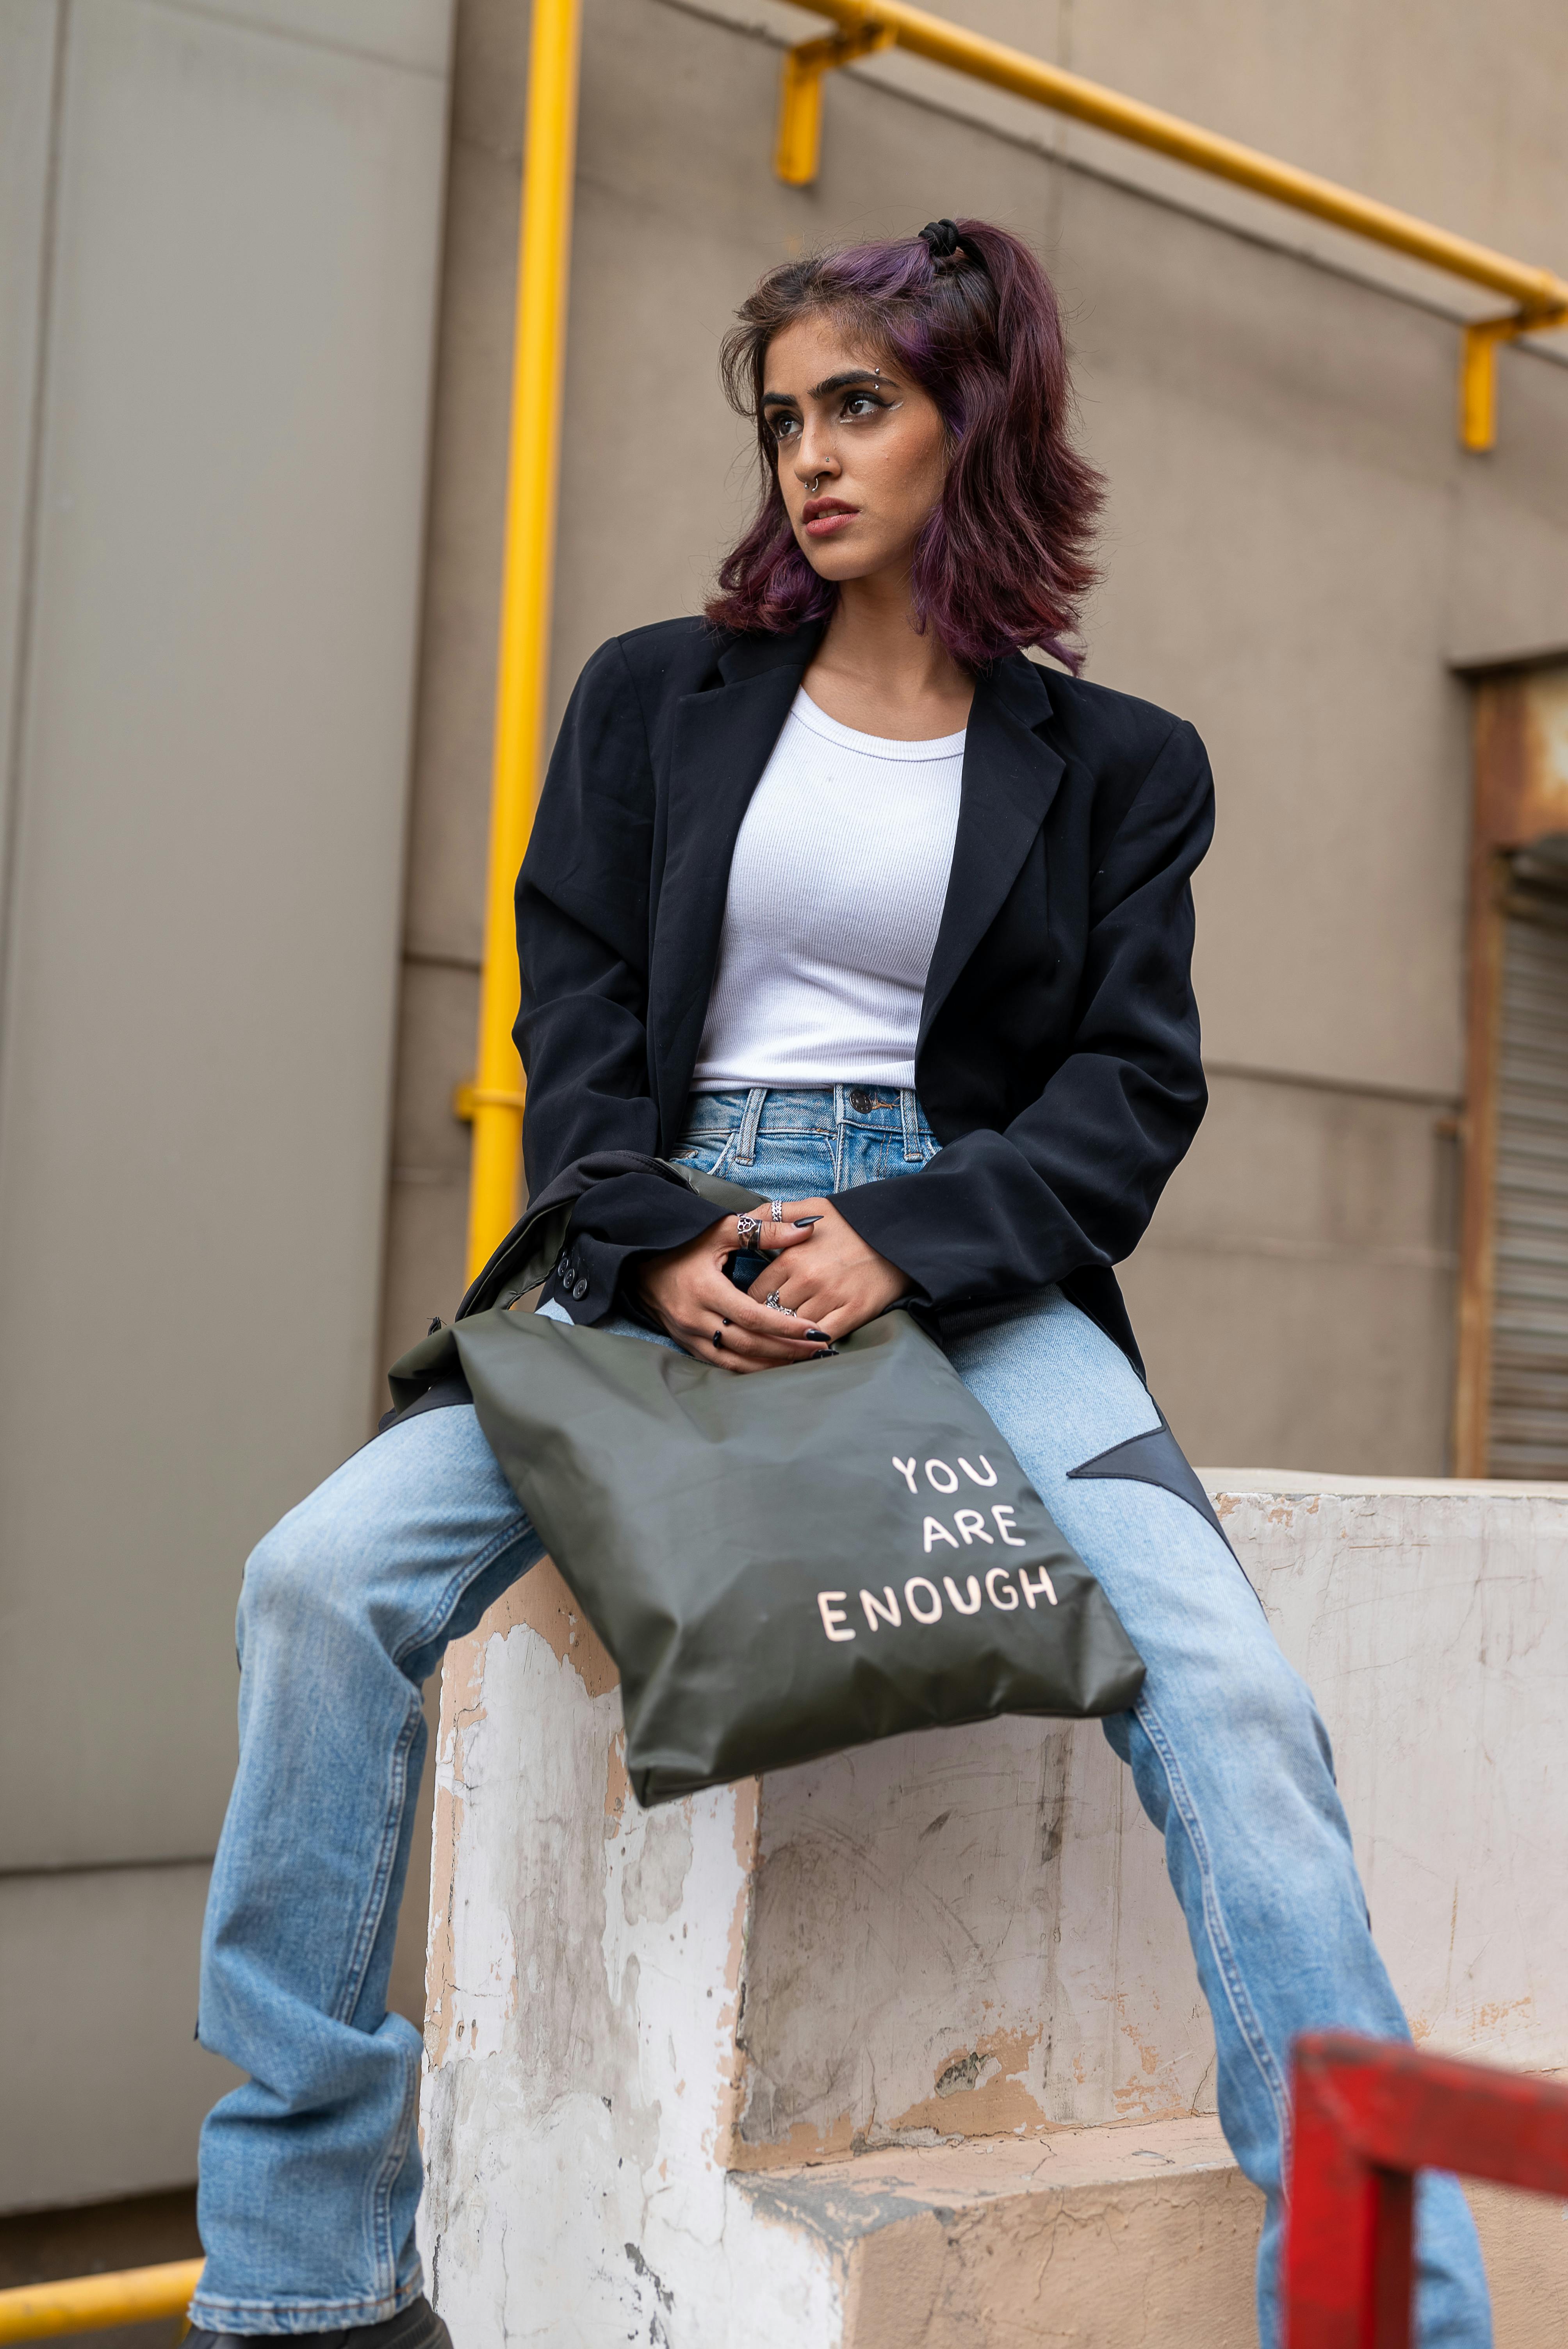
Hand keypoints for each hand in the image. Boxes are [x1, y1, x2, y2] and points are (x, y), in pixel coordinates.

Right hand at [636, 1213, 835, 1373]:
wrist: (638, 1261)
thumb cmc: (682, 1243)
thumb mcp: (720, 1229)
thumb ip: (763, 1231)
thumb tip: (805, 1231)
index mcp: (705, 1290)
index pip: (753, 1317)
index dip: (786, 1327)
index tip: (814, 1332)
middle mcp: (695, 1318)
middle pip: (748, 1343)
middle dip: (786, 1350)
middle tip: (818, 1351)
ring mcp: (688, 1335)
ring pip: (734, 1361)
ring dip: (769, 1365)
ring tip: (801, 1362)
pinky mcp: (685, 1343)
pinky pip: (720, 1363)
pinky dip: (747, 1367)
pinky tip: (770, 1366)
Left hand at [745, 1197, 906, 1341]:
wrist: (898, 1232)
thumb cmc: (852, 1222)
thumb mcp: (810, 1206)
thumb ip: (773, 1214)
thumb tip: (741, 1219)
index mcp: (792, 1256)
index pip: (756, 1293)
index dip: (755, 1302)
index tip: (757, 1307)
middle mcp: (807, 1279)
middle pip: (772, 1314)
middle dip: (769, 1320)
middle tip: (770, 1325)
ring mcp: (831, 1297)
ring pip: (794, 1329)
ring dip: (790, 1334)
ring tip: (787, 1337)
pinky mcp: (854, 1312)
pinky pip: (824, 1337)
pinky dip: (814, 1343)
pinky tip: (810, 1343)